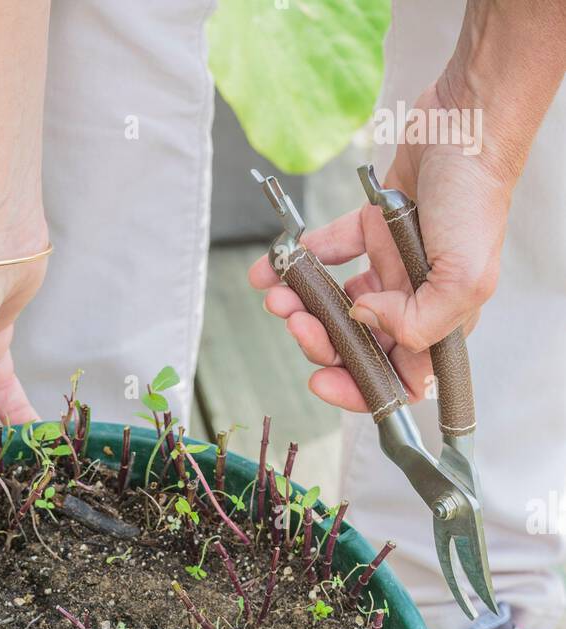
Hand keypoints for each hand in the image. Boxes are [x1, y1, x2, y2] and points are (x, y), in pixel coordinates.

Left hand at [248, 82, 514, 411]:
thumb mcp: (464, 277)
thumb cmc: (475, 198)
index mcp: (440, 321)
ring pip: (337, 305)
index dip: (358, 390)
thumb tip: (365, 322)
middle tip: (296, 323)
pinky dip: (298, 261)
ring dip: (302, 306)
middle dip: (320, 343)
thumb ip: (418, 322)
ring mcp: (392, 266)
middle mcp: (413, 300)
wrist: (466, 122)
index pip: (398, 380)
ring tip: (278, 293)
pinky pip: (328, 254)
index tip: (322, 381)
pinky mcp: (371, 230)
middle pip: (358, 346)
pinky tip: (269, 268)